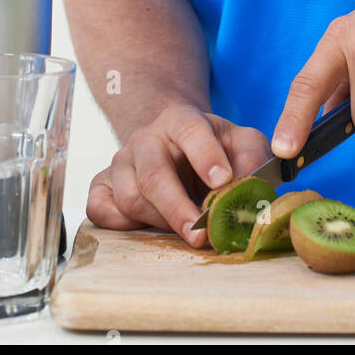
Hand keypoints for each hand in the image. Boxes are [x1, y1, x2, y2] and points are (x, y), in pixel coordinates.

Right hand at [86, 102, 271, 245]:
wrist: (174, 146)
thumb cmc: (212, 149)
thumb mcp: (240, 143)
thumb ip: (253, 157)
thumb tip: (251, 185)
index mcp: (180, 120)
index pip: (190, 130)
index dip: (206, 155)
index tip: (223, 180)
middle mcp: (145, 138)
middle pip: (154, 174)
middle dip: (178, 208)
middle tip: (201, 234)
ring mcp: (120, 162)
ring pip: (130, 198)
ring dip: (160, 221)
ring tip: (186, 229)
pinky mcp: (103, 185)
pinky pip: (100, 210)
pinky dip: (123, 225)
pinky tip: (148, 226)